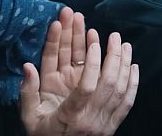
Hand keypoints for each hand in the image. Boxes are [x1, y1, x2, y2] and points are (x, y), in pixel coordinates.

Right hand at [20, 8, 139, 134]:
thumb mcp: (30, 118)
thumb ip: (28, 93)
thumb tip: (27, 66)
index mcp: (70, 115)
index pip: (85, 87)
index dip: (92, 64)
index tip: (93, 43)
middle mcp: (90, 118)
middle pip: (107, 84)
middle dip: (112, 56)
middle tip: (114, 35)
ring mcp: (104, 122)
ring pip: (120, 90)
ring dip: (124, 64)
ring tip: (125, 44)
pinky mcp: (113, 125)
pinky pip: (128, 102)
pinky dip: (133, 82)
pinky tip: (134, 66)